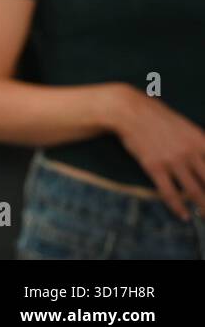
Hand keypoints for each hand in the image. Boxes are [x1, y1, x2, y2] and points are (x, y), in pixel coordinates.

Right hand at [110, 84, 204, 219]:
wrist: (130, 111)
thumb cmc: (157, 116)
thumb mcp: (185, 125)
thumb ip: (199, 142)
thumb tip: (204, 156)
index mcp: (200, 141)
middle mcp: (190, 152)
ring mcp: (172, 161)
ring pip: (194, 191)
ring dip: (202, 207)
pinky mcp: (155, 167)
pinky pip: (170, 193)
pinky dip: (178, 207)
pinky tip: (184, 215)